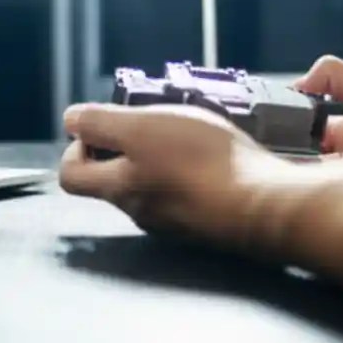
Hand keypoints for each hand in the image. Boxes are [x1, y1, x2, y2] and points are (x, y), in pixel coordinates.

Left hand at [60, 103, 311, 252]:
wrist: (270, 206)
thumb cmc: (205, 166)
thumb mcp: (142, 129)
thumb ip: (101, 124)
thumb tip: (71, 121)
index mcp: (118, 189)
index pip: (71, 176)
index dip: (77, 147)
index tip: (99, 129)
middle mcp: (142, 211)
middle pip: (112, 179)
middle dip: (123, 147)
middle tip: (149, 124)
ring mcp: (176, 220)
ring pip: (152, 185)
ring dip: (161, 157)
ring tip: (186, 133)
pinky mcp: (209, 221)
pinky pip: (188, 191)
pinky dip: (193, 170)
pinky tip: (215, 154)